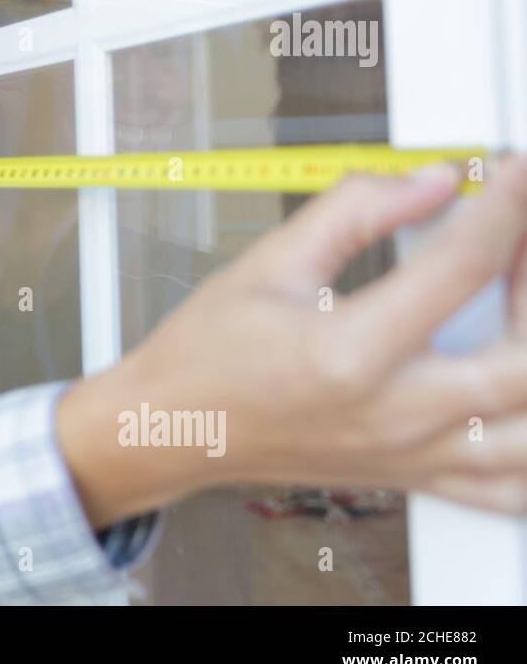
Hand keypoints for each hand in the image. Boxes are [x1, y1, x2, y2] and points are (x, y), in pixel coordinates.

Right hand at [59, 155, 526, 527]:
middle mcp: (391, 416)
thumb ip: (354, 209)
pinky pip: (513, 490)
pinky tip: (519, 392)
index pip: (460, 268)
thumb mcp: (268, 262)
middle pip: (526, 361)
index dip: (505, 205)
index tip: (512, 173)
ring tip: (521, 305)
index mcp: (348, 355)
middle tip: (521, 238)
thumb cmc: (205, 355)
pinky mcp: (416, 478)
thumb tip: (431, 182)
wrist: (172, 428)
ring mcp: (411, 457)